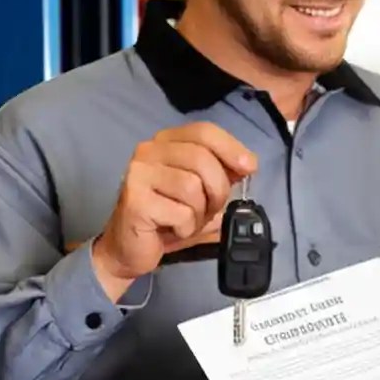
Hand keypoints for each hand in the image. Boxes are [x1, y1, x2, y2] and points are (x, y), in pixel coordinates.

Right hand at [92, 122, 256, 296]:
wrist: (129, 248)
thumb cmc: (168, 217)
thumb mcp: (203, 191)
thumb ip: (222, 173)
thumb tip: (248, 164)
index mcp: (166, 142)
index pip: (203, 131)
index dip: (231, 147)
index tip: (250, 167)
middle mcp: (148, 151)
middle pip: (201, 159)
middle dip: (217, 189)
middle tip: (211, 209)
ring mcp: (138, 174)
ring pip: (192, 187)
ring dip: (199, 212)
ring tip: (187, 220)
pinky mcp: (135, 201)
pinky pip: (180, 212)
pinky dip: (185, 227)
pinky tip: (172, 229)